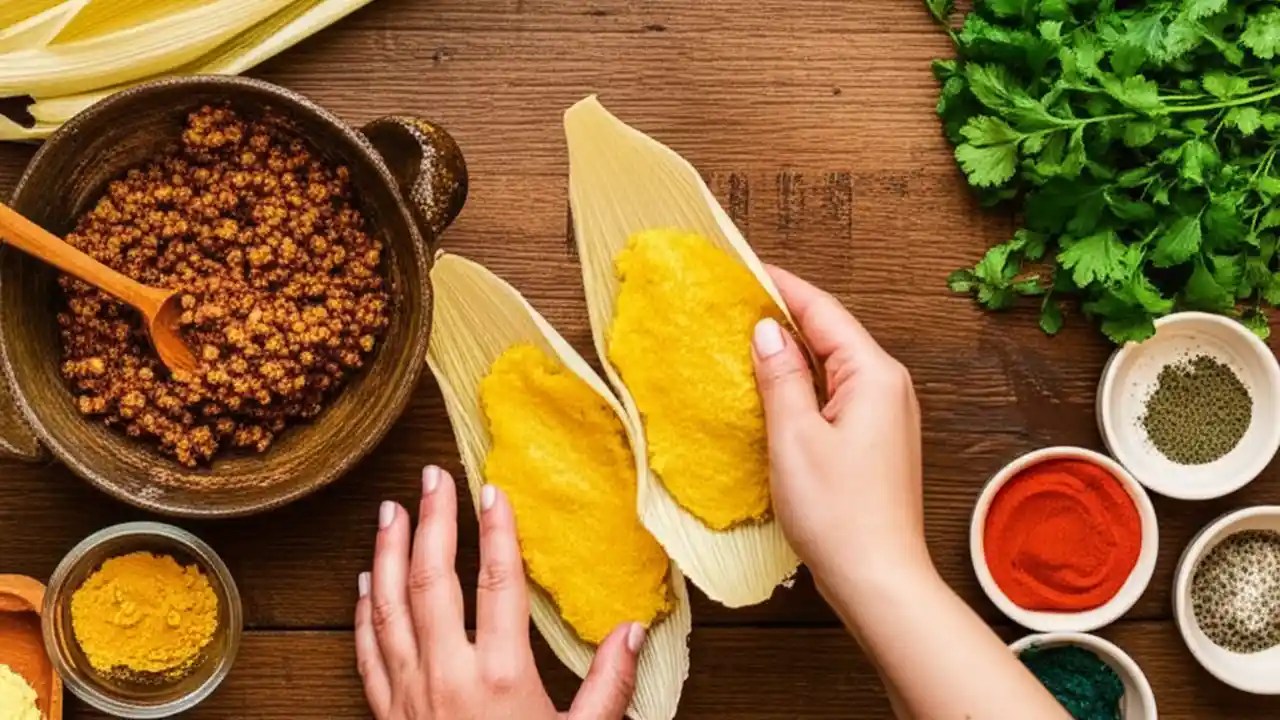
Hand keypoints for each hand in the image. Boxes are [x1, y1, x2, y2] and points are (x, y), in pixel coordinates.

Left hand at [355, 466, 646, 719]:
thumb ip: (609, 686)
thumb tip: (633, 630)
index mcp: (502, 677)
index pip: (496, 582)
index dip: (496, 531)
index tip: (491, 490)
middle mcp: (447, 676)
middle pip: (432, 580)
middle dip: (432, 521)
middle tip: (430, 476)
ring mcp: (408, 696)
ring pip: (388, 607)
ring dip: (388, 553)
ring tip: (390, 512)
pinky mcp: (387, 716)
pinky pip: (367, 652)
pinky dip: (363, 611)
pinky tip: (364, 582)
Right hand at [751, 266, 931, 598]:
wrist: (879, 580)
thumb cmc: (839, 514)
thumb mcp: (794, 437)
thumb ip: (780, 377)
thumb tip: (767, 331)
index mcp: (874, 375)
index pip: (823, 311)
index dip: (781, 286)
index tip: (745, 267)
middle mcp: (889, 387)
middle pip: (830, 334)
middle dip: (785, 315)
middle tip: (736, 301)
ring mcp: (886, 416)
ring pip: (832, 366)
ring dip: (792, 352)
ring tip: (745, 339)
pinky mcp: (875, 442)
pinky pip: (835, 395)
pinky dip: (803, 385)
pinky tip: (773, 391)